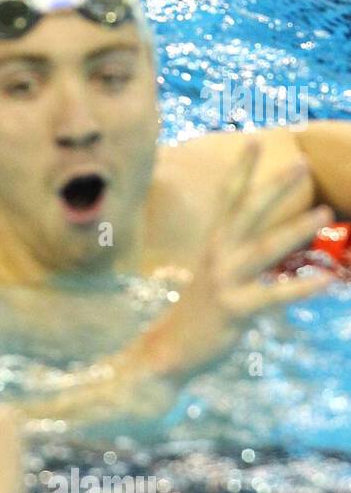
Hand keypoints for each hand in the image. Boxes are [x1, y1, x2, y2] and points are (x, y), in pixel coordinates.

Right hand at [132, 143, 333, 384]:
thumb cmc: (196, 315)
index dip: (240, 170)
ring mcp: (223, 281)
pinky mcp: (233, 308)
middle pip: (249, 213)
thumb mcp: (212, 277)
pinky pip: (273, 295)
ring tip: (323, 212)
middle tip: (300, 163)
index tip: (252, 141)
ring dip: (295, 228)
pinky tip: (325, 281)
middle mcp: (217, 256)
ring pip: (264, 248)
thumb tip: (259, 244)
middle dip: (274, 187)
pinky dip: (299, 288)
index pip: (227, 199)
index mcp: (213, 245)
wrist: (168, 352)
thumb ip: (235, 258)